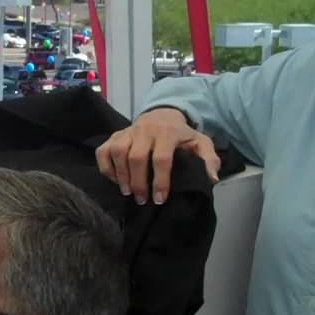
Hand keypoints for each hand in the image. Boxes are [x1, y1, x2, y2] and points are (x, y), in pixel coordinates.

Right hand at [96, 107, 220, 204]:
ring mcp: (128, 131)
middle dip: (138, 182)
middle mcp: (145, 130)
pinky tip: (115, 179)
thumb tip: (211, 180)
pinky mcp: (115, 135)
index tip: (160, 199)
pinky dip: (106, 166)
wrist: (162, 114)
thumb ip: (209, 160)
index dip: (160, 181)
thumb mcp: (200, 143)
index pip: (161, 158)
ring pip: (117, 152)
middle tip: (142, 200)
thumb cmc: (181, 134)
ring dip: (121, 175)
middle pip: (136, 157)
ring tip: (127, 191)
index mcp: (168, 133)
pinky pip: (103, 150)